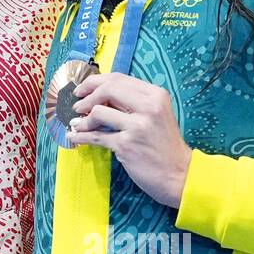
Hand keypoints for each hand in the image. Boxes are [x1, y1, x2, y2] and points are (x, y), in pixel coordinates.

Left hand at [64, 72, 192, 207]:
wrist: (180, 175)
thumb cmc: (165, 145)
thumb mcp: (156, 115)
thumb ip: (132, 102)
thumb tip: (98, 95)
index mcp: (156, 95)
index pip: (119, 79)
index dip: (95, 82)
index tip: (83, 89)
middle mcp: (148, 107)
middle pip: (107, 89)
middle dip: (87, 96)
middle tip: (77, 105)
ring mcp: (137, 126)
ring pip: (98, 112)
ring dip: (83, 120)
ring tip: (78, 124)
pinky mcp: (126, 145)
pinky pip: (96, 137)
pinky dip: (81, 137)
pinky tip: (74, 137)